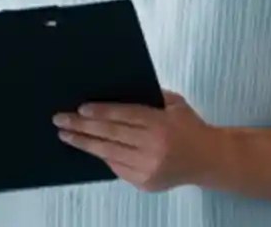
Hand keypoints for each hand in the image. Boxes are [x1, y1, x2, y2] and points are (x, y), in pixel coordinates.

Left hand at [54, 91, 221, 192]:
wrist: (209, 160)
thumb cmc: (188, 126)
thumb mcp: (174, 104)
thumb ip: (149, 96)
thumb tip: (113, 88)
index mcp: (161, 124)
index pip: (124, 116)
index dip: (100, 112)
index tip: (80, 108)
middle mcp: (153, 147)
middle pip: (111, 134)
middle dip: (82, 126)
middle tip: (60, 120)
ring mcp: (148, 168)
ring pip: (109, 154)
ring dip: (84, 144)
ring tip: (66, 135)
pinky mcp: (145, 182)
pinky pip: (117, 168)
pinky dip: (102, 156)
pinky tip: (89, 147)